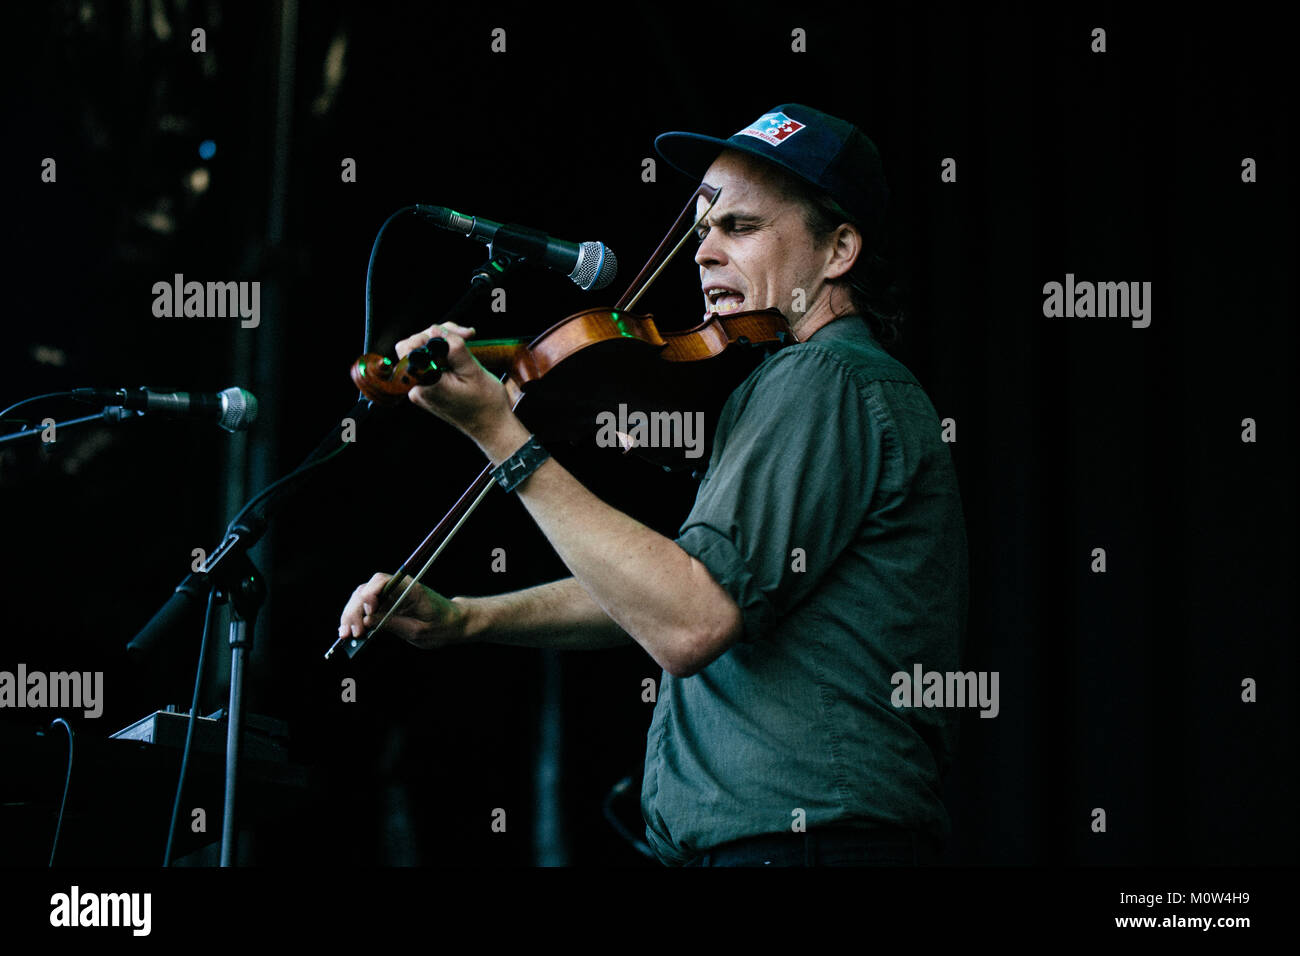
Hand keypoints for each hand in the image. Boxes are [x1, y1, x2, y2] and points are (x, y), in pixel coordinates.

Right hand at [338, 572, 466, 649]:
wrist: (453, 624)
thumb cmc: (441, 625)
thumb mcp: (418, 630)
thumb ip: (392, 624)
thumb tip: (366, 622)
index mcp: (409, 588)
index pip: (382, 581)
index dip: (370, 594)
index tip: (368, 611)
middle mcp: (396, 588)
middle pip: (366, 590)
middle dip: (354, 610)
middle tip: (350, 632)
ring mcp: (389, 596)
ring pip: (361, 599)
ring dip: (351, 616)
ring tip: (346, 635)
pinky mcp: (386, 606)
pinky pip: (365, 609)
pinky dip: (356, 619)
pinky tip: (349, 633)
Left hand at [395, 322, 513, 448]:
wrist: (491, 427)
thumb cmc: (486, 404)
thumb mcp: (473, 371)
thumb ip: (453, 348)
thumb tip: (436, 330)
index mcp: (425, 384)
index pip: (408, 348)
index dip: (428, 336)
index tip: (451, 338)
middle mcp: (418, 388)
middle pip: (415, 347)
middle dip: (440, 336)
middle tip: (466, 336)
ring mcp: (422, 390)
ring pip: (424, 353)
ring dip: (444, 343)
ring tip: (468, 341)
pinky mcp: (429, 389)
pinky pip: (430, 364)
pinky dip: (444, 354)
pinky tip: (461, 353)